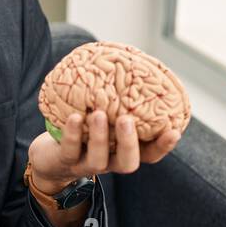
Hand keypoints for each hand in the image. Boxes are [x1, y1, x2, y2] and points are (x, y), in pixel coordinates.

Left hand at [26, 110, 182, 192]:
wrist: (51, 156)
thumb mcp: (105, 116)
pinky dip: (73, 134)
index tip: (174, 131)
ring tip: (98, 114)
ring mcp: (87, 164)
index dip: (163, 146)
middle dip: (129, 142)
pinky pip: (70, 151)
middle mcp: (110, 161)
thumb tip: (132, 62)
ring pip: (98, 160)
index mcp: (124, 150)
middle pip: (128, 163)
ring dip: (100, 136)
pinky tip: (75, 117)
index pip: (150, 154)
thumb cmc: (85, 128)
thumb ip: (120, 102)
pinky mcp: (65, 162)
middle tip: (126, 120)